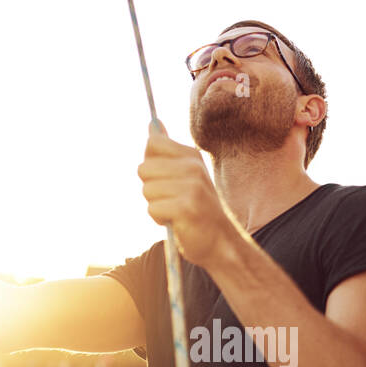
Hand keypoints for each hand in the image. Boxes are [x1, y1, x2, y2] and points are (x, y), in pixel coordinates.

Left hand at [137, 122, 240, 268]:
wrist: (222, 242)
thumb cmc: (198, 210)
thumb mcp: (186, 175)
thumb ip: (168, 151)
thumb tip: (153, 123)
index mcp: (192, 156)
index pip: (153, 144)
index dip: (152, 165)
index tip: (166, 179)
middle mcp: (194, 167)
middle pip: (144, 168)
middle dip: (152, 188)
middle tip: (173, 200)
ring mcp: (192, 187)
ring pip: (147, 190)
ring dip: (156, 205)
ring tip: (176, 212)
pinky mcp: (186, 207)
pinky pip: (153, 208)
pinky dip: (160, 219)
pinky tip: (176, 222)